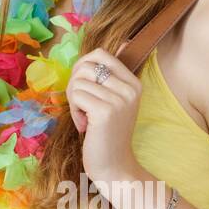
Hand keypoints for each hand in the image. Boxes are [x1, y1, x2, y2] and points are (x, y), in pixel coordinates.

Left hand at [66, 42, 141, 181]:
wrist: (115, 167)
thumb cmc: (107, 133)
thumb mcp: (114, 100)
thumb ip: (111, 75)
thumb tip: (123, 41)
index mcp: (134, 82)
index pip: (100, 54)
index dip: (83, 67)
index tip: (84, 87)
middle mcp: (130, 88)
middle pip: (86, 65)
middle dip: (74, 83)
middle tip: (80, 104)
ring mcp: (119, 99)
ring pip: (78, 81)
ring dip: (74, 100)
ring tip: (85, 117)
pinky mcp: (105, 111)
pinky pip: (76, 96)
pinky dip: (74, 110)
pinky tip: (84, 125)